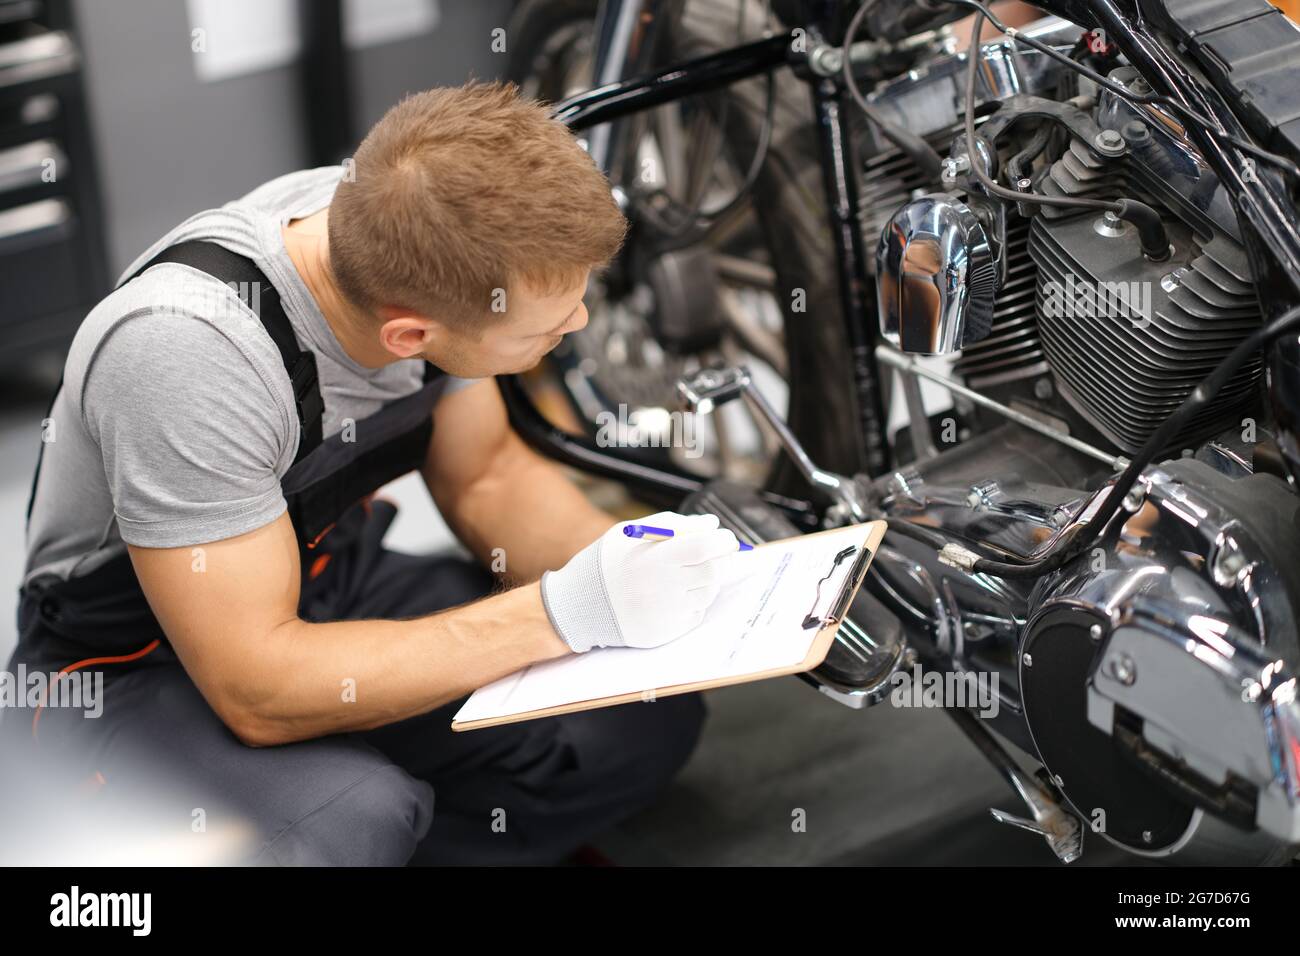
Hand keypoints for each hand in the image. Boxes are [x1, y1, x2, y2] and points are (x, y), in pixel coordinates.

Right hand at [540, 511, 738, 651]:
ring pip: (708, 593)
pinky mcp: (668, 632)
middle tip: (717, 554)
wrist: (579, 606)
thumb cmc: (606, 563)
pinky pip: (696, 614)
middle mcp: (666, 587)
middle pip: (715, 571)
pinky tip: (672, 595)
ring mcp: (668, 612)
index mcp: (656, 558)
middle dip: (722, 559)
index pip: (706, 547)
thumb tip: (711, 525)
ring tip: (686, 574)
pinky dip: (693, 602)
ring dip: (707, 580)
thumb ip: (673, 525)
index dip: (724, 541)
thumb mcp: (631, 533)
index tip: (726, 537)